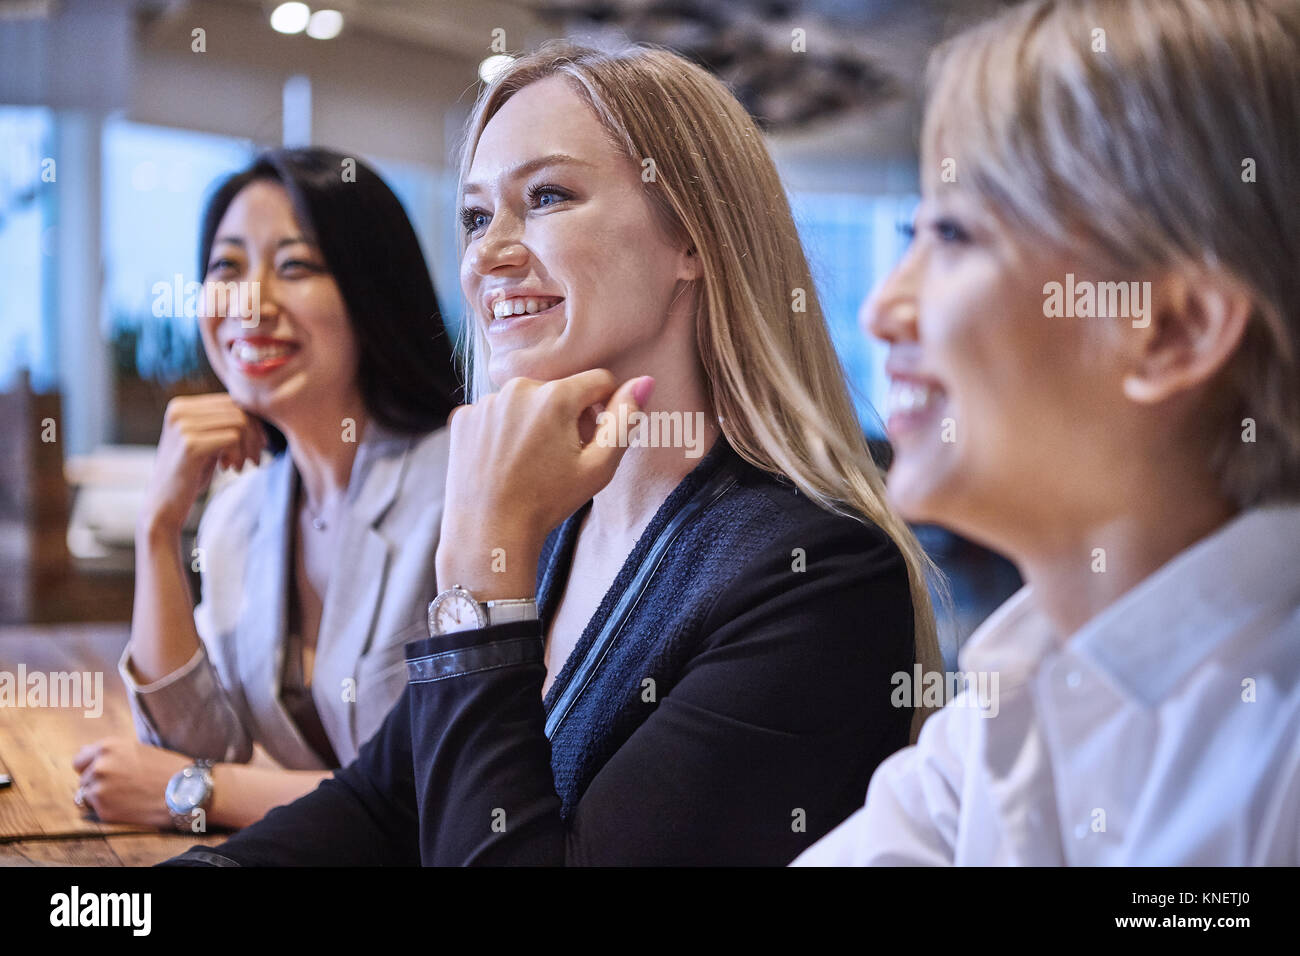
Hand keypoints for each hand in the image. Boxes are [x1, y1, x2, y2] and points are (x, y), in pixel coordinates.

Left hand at [72, 737, 192, 828]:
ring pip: (87, 797)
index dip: (91, 768)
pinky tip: (130, 806)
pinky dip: (109, 810)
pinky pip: (96, 811)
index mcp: (108, 746)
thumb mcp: (138, 750)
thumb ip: (112, 754)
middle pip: (84, 780)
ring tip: (128, 797)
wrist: (186, 791)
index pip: (80, 760)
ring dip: (102, 798)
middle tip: (122, 788)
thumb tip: (85, 757)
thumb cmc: (167, 769)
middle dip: (98, 784)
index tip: (104, 774)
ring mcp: (100, 789)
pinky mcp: (104, 810)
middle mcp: (100, 766)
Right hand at [140, 393, 264, 536]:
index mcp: (181, 406)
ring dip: (249, 447)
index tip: (258, 446)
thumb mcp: (206, 442)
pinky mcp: (190, 444)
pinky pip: (234, 438)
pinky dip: (240, 455)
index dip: (253, 423)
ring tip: (240, 466)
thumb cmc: (189, 475)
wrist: (163, 506)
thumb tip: (260, 413)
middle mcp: (179, 410)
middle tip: (253, 460)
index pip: (231, 402)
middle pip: (238, 410)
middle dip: (255, 436)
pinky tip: (230, 469)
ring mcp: (183, 426)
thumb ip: (222, 424)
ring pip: (240, 423)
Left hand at [436, 370, 653, 600]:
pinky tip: (502, 462)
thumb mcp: (598, 467)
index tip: (592, 438)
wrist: (489, 533)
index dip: (603, 407)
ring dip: (533, 422)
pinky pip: (494, 414)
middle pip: (559, 391)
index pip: (598, 381)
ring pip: (525, 402)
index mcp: (555, 396)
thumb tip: (645, 381)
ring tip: (528, 464)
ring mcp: (486, 402)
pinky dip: (501, 431)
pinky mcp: (463, 418)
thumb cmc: (548, 503)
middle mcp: (518, 388)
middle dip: (567, 416)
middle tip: (559, 459)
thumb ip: (624, 420)